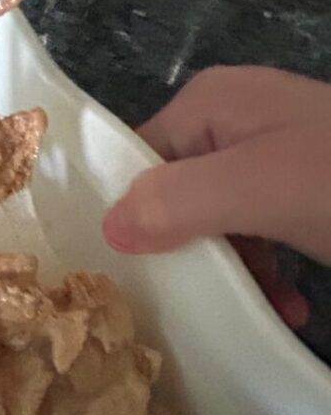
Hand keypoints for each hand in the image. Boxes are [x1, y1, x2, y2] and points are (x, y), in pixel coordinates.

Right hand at [102, 66, 330, 327]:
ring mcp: (273, 156)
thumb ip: (182, 200)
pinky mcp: (305, 189)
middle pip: (176, 195)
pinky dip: (269, 272)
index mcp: (213, 104)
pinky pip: (261, 231)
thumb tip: (108, 228)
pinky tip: (290, 307)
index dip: (131, 216)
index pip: (138, 159)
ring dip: (234, 272)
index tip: (132, 278)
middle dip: (190, 255)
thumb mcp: (265, 187)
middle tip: (201, 305)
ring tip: (263, 310)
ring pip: (218, 222)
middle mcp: (234, 122)